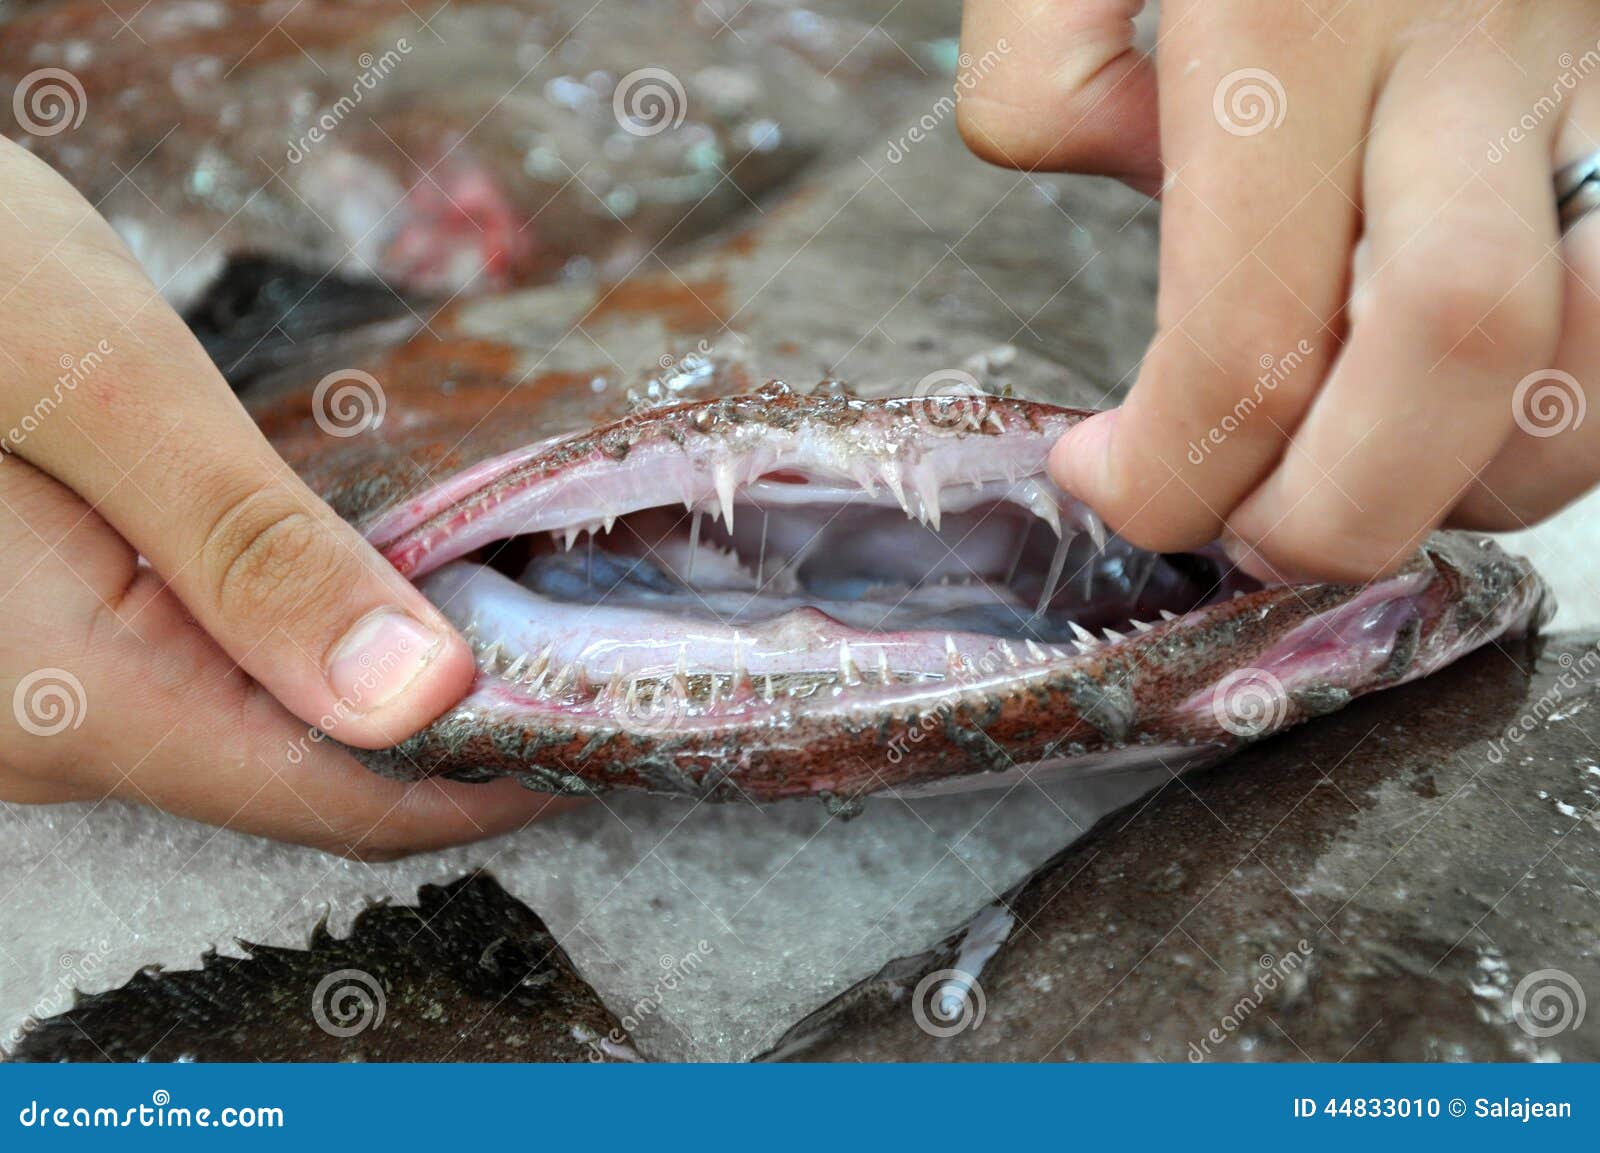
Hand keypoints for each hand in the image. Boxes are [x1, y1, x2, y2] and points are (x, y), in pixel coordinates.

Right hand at [0, 138, 573, 854]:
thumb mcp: (95, 387)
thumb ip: (253, 552)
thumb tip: (420, 696)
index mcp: (83, 695)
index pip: (342, 798)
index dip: (488, 778)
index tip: (603, 725)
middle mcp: (52, 738)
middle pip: (308, 781)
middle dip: (453, 731)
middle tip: (576, 646)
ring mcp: (35, 709)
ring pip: (260, 738)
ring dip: (388, 689)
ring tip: (506, 612)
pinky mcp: (38, 657)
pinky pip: (205, 688)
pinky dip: (311, 651)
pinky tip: (370, 586)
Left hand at [959, 0, 1599, 580]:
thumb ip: (1046, 57)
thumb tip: (1118, 172)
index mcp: (1288, 10)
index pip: (1248, 340)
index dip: (1172, 474)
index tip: (1109, 480)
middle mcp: (1473, 38)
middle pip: (1455, 363)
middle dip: (1335, 516)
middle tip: (1246, 528)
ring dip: (1472, 479)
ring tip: (1357, 473)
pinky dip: (1576, 400)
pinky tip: (1475, 403)